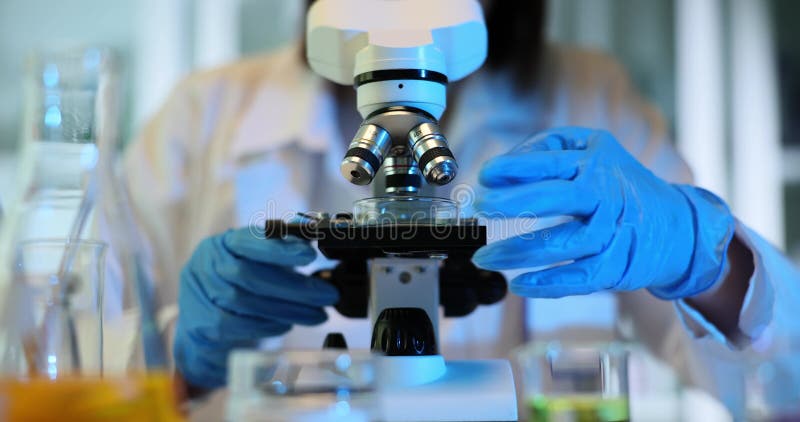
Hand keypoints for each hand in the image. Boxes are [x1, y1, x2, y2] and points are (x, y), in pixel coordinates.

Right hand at [174, 228, 337, 388]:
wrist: (201, 319)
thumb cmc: (236, 282)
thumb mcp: (254, 259)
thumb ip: (280, 246)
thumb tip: (310, 234)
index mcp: (222, 244)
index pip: (250, 241)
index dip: (280, 249)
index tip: (310, 255)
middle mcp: (207, 266)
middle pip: (251, 275)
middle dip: (295, 287)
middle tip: (327, 294)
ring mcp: (202, 295)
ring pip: (248, 303)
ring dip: (289, 310)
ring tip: (317, 314)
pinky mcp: (203, 323)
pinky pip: (239, 325)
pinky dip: (267, 325)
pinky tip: (287, 325)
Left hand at [472, 127, 734, 299]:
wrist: (678, 227)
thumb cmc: (619, 185)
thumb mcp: (592, 151)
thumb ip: (546, 150)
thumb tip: (500, 168)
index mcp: (596, 161)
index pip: (552, 162)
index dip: (516, 168)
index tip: (484, 174)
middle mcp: (606, 194)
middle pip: (557, 197)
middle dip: (514, 202)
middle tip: (479, 207)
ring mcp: (613, 232)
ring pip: (564, 242)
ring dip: (520, 251)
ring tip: (484, 257)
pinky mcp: (617, 266)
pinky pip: (580, 278)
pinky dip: (549, 284)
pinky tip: (519, 286)